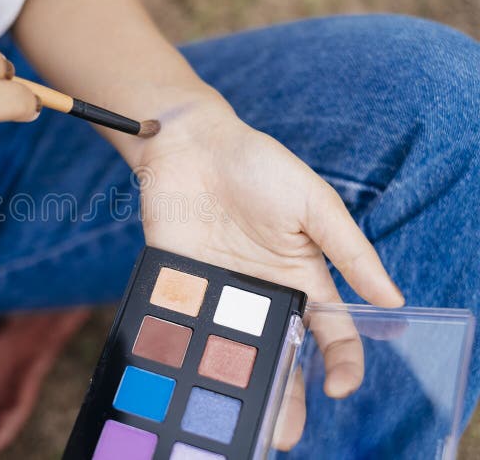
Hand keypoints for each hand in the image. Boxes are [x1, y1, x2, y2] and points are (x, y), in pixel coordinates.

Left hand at [135, 94, 403, 447]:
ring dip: (241, 383)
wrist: (191, 144)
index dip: (341, 363)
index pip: (332, 333)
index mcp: (302, 276)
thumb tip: (392, 299)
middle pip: (281, 354)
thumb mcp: (314, 202)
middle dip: (286, 395)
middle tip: (281, 431)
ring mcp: (222, 293)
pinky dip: (194, 352)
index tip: (338, 386)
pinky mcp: (182, 286)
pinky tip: (195, 375)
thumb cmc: (259, 165)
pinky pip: (191, 326)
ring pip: (237, 351)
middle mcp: (263, 293)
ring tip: (240, 415)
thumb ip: (349, 249)